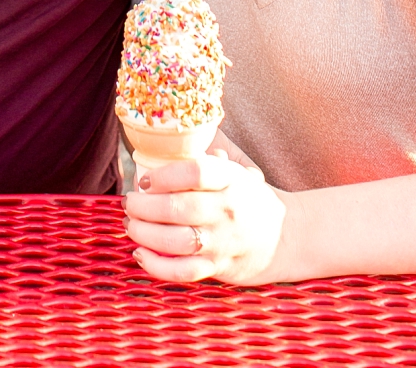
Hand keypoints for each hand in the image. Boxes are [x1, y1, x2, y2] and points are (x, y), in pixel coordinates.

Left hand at [124, 149, 288, 284]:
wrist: (285, 237)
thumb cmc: (249, 198)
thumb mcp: (236, 170)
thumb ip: (206, 159)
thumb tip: (165, 145)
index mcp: (231, 179)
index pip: (195, 171)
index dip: (164, 174)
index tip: (145, 180)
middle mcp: (227, 210)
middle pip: (178, 207)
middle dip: (144, 206)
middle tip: (130, 203)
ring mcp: (223, 241)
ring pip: (176, 241)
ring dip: (145, 233)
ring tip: (131, 225)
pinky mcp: (219, 268)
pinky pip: (183, 271)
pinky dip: (157, 266)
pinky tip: (141, 254)